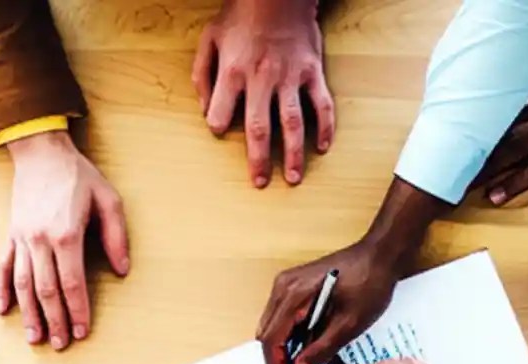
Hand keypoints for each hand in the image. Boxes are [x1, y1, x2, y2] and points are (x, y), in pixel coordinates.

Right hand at [0, 131, 128, 349]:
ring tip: (34, 337)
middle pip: (47, 290)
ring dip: (29, 313)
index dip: (77, 310)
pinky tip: (2, 309)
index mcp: (66, 234)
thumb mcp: (108, 200)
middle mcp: (40, 240)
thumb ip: (116, 236)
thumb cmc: (77, 176)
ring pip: (23, 284)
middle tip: (61, 344)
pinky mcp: (11, 234)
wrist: (41, 152)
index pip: (72, 283)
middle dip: (54, 320)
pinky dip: (0, 289)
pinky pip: (2, 266)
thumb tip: (122, 269)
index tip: (82, 330)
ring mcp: (22, 238)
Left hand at [193, 0, 335, 187]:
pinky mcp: (312, 72)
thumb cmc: (240, 15)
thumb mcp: (209, 38)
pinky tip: (322, 147)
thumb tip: (205, 109)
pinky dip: (324, 127)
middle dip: (258, 160)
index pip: (221, 113)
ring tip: (293, 178)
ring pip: (293, 123)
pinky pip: (321, 104)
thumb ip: (202, 75)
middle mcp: (261, 79)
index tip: (221, 132)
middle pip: (259, 129)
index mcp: (232, 72)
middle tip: (260, 183)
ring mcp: (290, 77)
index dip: (218, 126)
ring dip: (293, 153)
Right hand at [256, 240, 398, 363]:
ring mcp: (288, 282)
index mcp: (293, 294)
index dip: (275, 362)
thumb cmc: (369, 284)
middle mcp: (283, 286)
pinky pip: (283, 314)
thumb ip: (322, 348)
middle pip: (267, 330)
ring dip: (284, 343)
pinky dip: (291, 331)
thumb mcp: (349, 324)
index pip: (271, 336)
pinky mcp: (296, 283)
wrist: (379, 256)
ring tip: (303, 360)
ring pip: (273, 323)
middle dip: (277, 354)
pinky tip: (308, 341)